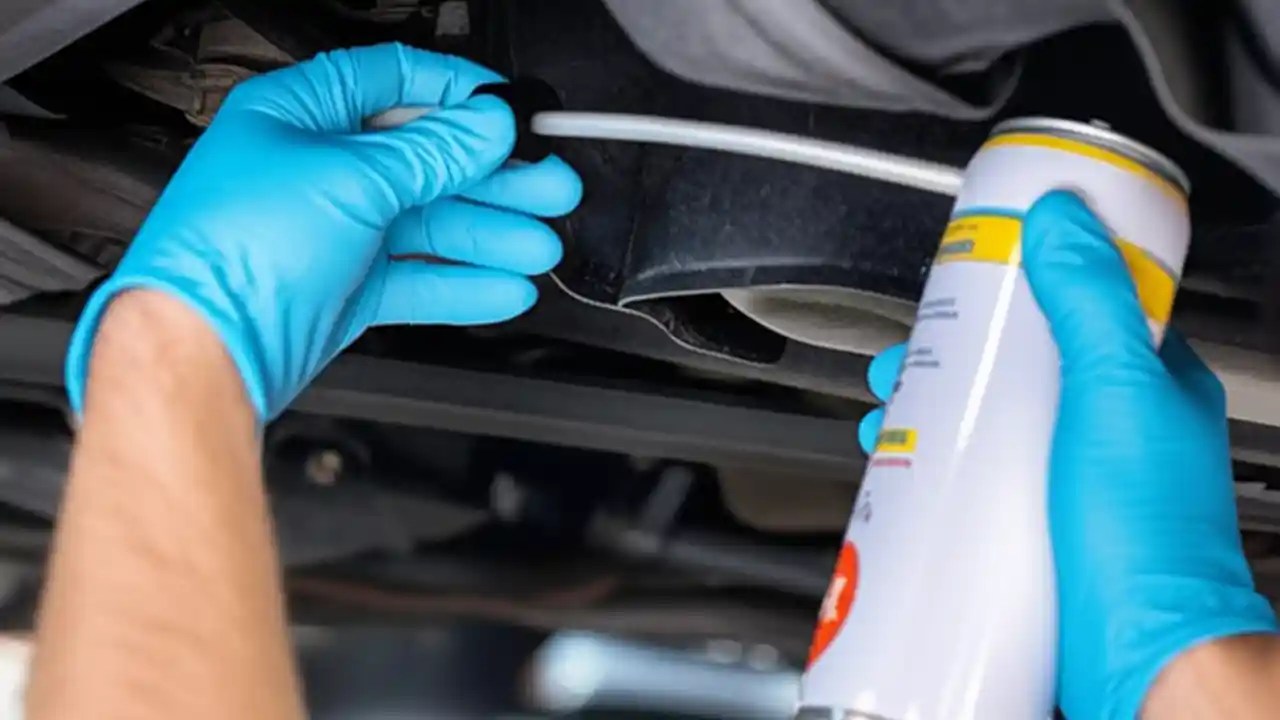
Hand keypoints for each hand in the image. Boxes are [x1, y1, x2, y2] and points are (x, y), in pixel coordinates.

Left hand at [65, 43, 582, 418]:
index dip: (457, 94)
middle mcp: (315, 170)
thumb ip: (430, 153)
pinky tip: (502, 287)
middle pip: (425, 161)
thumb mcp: (348, 179)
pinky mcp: (344, 290)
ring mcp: (331, 233)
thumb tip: (484, 127)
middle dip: (493, 178)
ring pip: (428, 225)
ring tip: (539, 246)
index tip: (510, 114)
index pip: (393, 82)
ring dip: (489, 235)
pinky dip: (461, 284)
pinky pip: (417, 279)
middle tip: (548, 187)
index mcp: (298, 115)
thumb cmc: (233, 254)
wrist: (203, 353)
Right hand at [860, 191, 1276, 718]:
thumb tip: (1060, 216)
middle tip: (909, 346)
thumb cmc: (1147, 536)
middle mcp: (1110, 430)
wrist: (1142, 657)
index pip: (1082, 302)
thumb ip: (1091, 300)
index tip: (973, 265)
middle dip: (955, 352)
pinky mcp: (1036, 531)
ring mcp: (1071, 482)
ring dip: (936, 410)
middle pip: (1020, 366)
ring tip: (886, 406)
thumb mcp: (1117, 391)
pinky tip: (904, 471)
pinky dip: (938, 469)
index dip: (1023, 278)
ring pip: (993, 426)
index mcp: (1145, 384)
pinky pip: (980, 483)